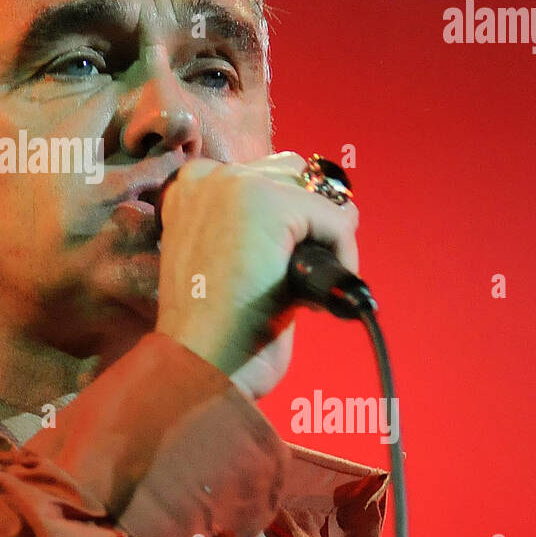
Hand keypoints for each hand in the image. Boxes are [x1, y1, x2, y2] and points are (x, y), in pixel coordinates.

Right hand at [155, 152, 359, 401]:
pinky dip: (342, 262)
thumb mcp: (236, 263)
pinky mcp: (267, 204)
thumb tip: (346, 209)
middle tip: (293, 279)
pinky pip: (336, 221)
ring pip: (316, 200)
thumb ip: (270, 229)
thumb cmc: (218, 327)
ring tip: (300, 289)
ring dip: (324, 246)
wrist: (202, 360)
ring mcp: (235, 186)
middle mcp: (208, 178)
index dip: (287, 220)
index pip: (263, 176)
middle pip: (294, 178)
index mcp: (189, 191)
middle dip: (307, 229)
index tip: (281, 260)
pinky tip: (312, 298)